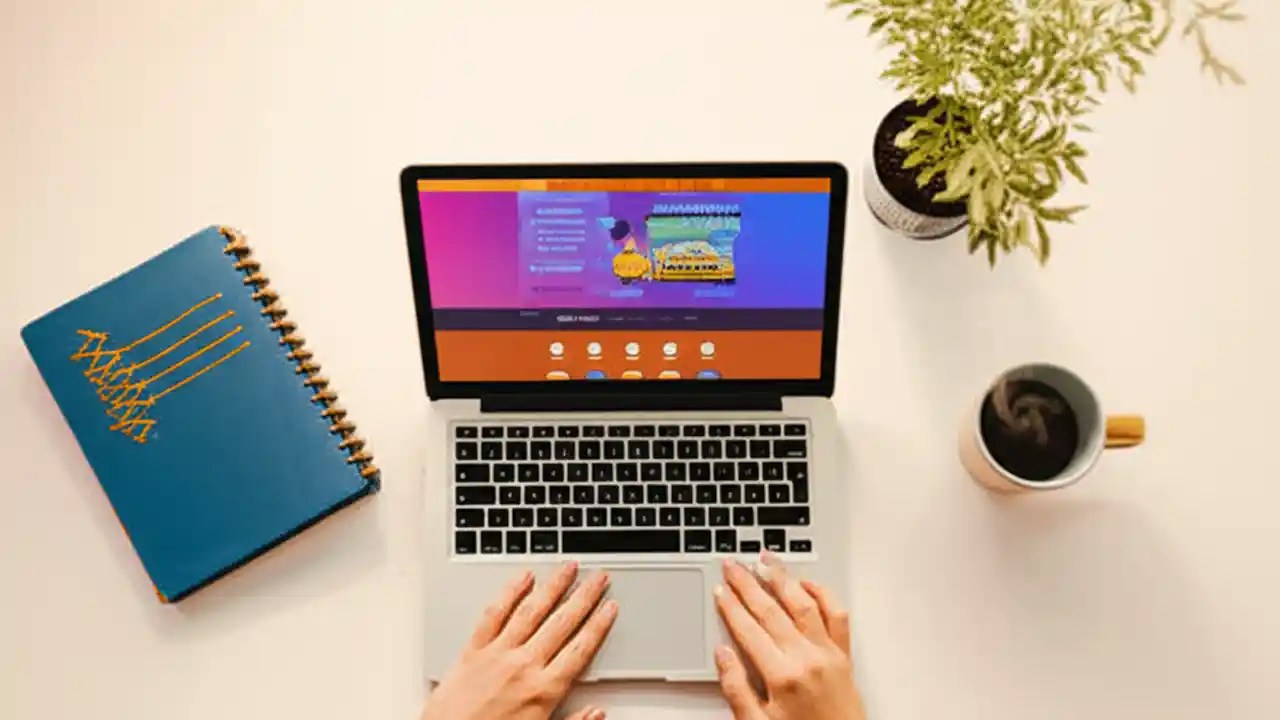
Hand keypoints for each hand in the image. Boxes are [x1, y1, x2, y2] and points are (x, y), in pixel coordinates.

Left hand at [419, 563, 616, 719]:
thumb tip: (597, 713)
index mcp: (543, 690)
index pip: (580, 649)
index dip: (598, 625)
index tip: (610, 607)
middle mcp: (523, 666)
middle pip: (562, 623)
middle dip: (584, 597)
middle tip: (598, 578)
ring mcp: (498, 654)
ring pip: (532, 611)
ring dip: (553, 586)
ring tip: (568, 568)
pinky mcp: (473, 650)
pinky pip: (494, 614)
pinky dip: (510, 592)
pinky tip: (523, 577)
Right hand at [713, 553, 865, 719]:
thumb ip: (736, 689)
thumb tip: (722, 655)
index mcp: (782, 676)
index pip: (748, 630)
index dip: (731, 607)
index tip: (720, 591)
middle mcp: (807, 658)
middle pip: (771, 609)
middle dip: (748, 583)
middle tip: (733, 565)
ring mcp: (829, 654)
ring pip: (803, 603)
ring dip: (783, 578)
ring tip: (766, 560)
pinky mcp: (844, 656)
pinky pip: (837, 614)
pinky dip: (823, 594)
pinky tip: (808, 583)